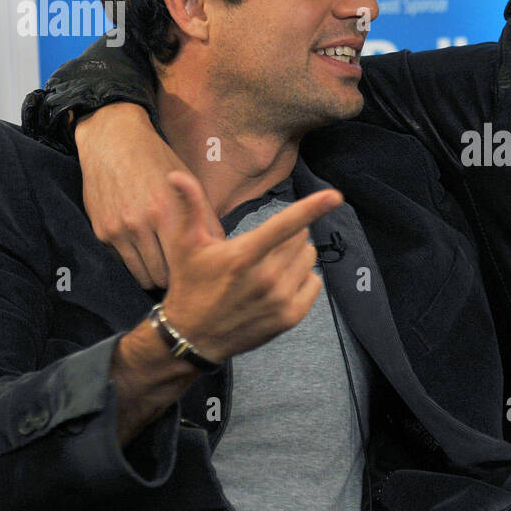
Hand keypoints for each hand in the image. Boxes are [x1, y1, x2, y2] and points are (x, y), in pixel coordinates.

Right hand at [75, 103, 188, 288]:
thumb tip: (223, 247)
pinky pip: (123, 262)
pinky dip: (134, 263)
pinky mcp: (102, 231)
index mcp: (168, 212)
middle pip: (163, 276)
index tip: (197, 270)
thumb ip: (206, 217)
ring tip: (163, 266)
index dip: (193, 271)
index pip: (186, 262)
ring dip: (154, 275)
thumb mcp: (189, 181)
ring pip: (142, 276)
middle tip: (181, 273)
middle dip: (173, 277)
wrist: (113, 140)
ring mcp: (119, 230)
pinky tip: (143, 251)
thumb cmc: (157, 160)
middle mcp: (141, 224)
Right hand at [157, 171, 341, 362]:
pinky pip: (315, 282)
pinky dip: (303, 279)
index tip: (335, 196)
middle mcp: (265, 278)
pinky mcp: (290, 317)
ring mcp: (280, 299)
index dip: (311, 208)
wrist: (192, 336)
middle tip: (263, 248)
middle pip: (300, 238)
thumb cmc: (191, 284)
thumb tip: (176, 175)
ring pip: (309, 258)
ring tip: (270, 266)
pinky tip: (280, 284)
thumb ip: (188, 207)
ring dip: (296, 256)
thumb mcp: (185, 245)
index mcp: (243, 255)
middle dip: (287, 236)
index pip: (284, 225)